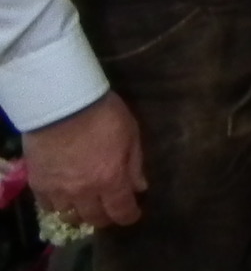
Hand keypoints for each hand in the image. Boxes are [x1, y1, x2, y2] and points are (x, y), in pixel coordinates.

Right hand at [24, 91, 146, 229]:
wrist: (62, 104)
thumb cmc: (103, 114)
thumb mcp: (131, 134)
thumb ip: (134, 164)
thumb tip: (140, 187)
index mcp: (110, 179)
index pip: (121, 210)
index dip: (129, 216)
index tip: (133, 214)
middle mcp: (84, 192)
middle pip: (94, 218)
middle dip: (106, 217)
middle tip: (110, 210)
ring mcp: (58, 190)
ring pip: (69, 215)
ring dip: (80, 213)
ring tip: (85, 205)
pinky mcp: (38, 183)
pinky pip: (46, 205)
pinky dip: (57, 205)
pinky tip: (63, 197)